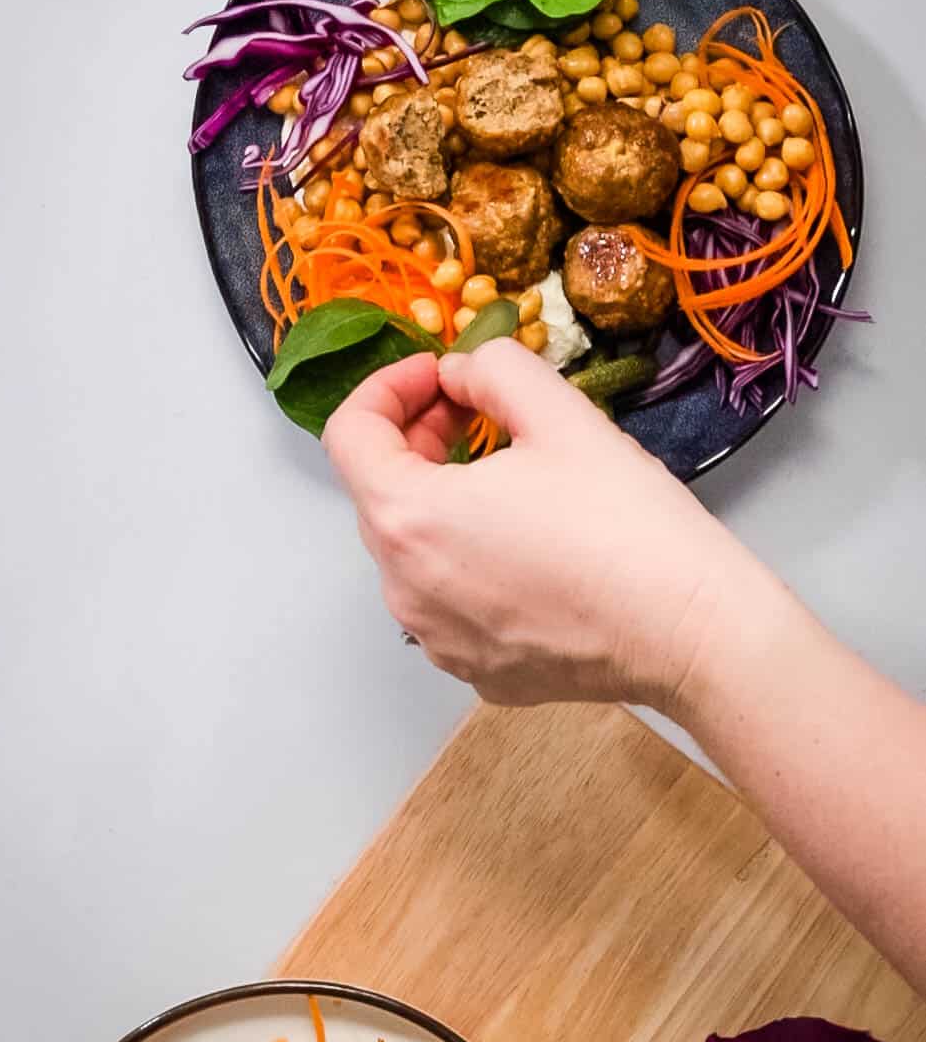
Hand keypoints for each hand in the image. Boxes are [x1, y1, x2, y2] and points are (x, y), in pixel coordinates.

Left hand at [323, 339, 760, 708]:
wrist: (692, 632)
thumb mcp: (559, 413)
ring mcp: (435, 639)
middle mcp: (403, 588)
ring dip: (443, 501)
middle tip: (478, 414)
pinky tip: (532, 548)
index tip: (439, 375)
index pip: (349, 435)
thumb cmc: (625, 521)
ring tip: (512, 481)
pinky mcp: (474, 672)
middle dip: (419, 440)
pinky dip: (470, 561)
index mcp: (407, 518)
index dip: (389, 387)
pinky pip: (449, 600)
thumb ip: (491, 369)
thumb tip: (457, 375)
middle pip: (379, 492)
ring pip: (414, 549)